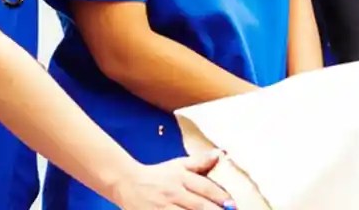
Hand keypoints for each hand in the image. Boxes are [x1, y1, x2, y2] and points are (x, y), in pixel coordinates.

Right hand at [112, 151, 235, 209]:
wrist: (126, 182)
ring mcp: (163, 207)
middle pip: (199, 205)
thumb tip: (219, 154)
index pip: (205, 187)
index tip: (232, 204)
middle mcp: (173, 192)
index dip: (220, 196)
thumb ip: (199, 162)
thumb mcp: (178, 165)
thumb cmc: (157, 175)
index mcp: (181, 177)